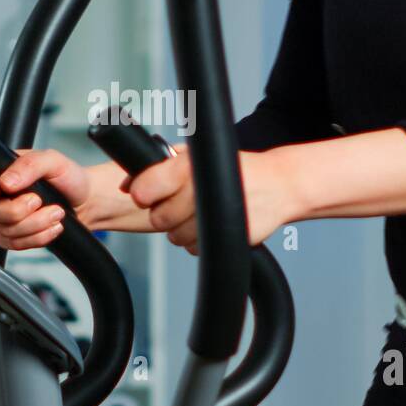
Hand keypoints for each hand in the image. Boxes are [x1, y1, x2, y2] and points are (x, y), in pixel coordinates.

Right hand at [0, 148, 89, 250]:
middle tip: (38, 199)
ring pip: (3, 230)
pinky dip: (39, 236)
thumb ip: (29, 164)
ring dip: (34, 223)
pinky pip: (16, 244)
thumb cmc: (66, 177)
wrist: (85, 201)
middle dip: (15, 209)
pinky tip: (52, 224)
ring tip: (54, 211)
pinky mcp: (12, 237)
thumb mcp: (52, 160)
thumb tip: (6, 180)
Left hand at [125, 147, 295, 253]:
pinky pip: (196, 249)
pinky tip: (213, 225)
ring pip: (175, 237)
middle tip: (183, 204)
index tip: (151, 194)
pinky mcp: (227, 237)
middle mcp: (198, 190)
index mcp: (187, 167)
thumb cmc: (234, 168)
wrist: (279, 185)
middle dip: (166, 213)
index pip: (144, 191)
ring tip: (202, 213)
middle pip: (158, 218)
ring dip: (184, 229)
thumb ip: (159, 166)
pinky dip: (201, 242)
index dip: (145, 194)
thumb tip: (126, 185)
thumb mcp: (196, 156)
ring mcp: (214, 216)